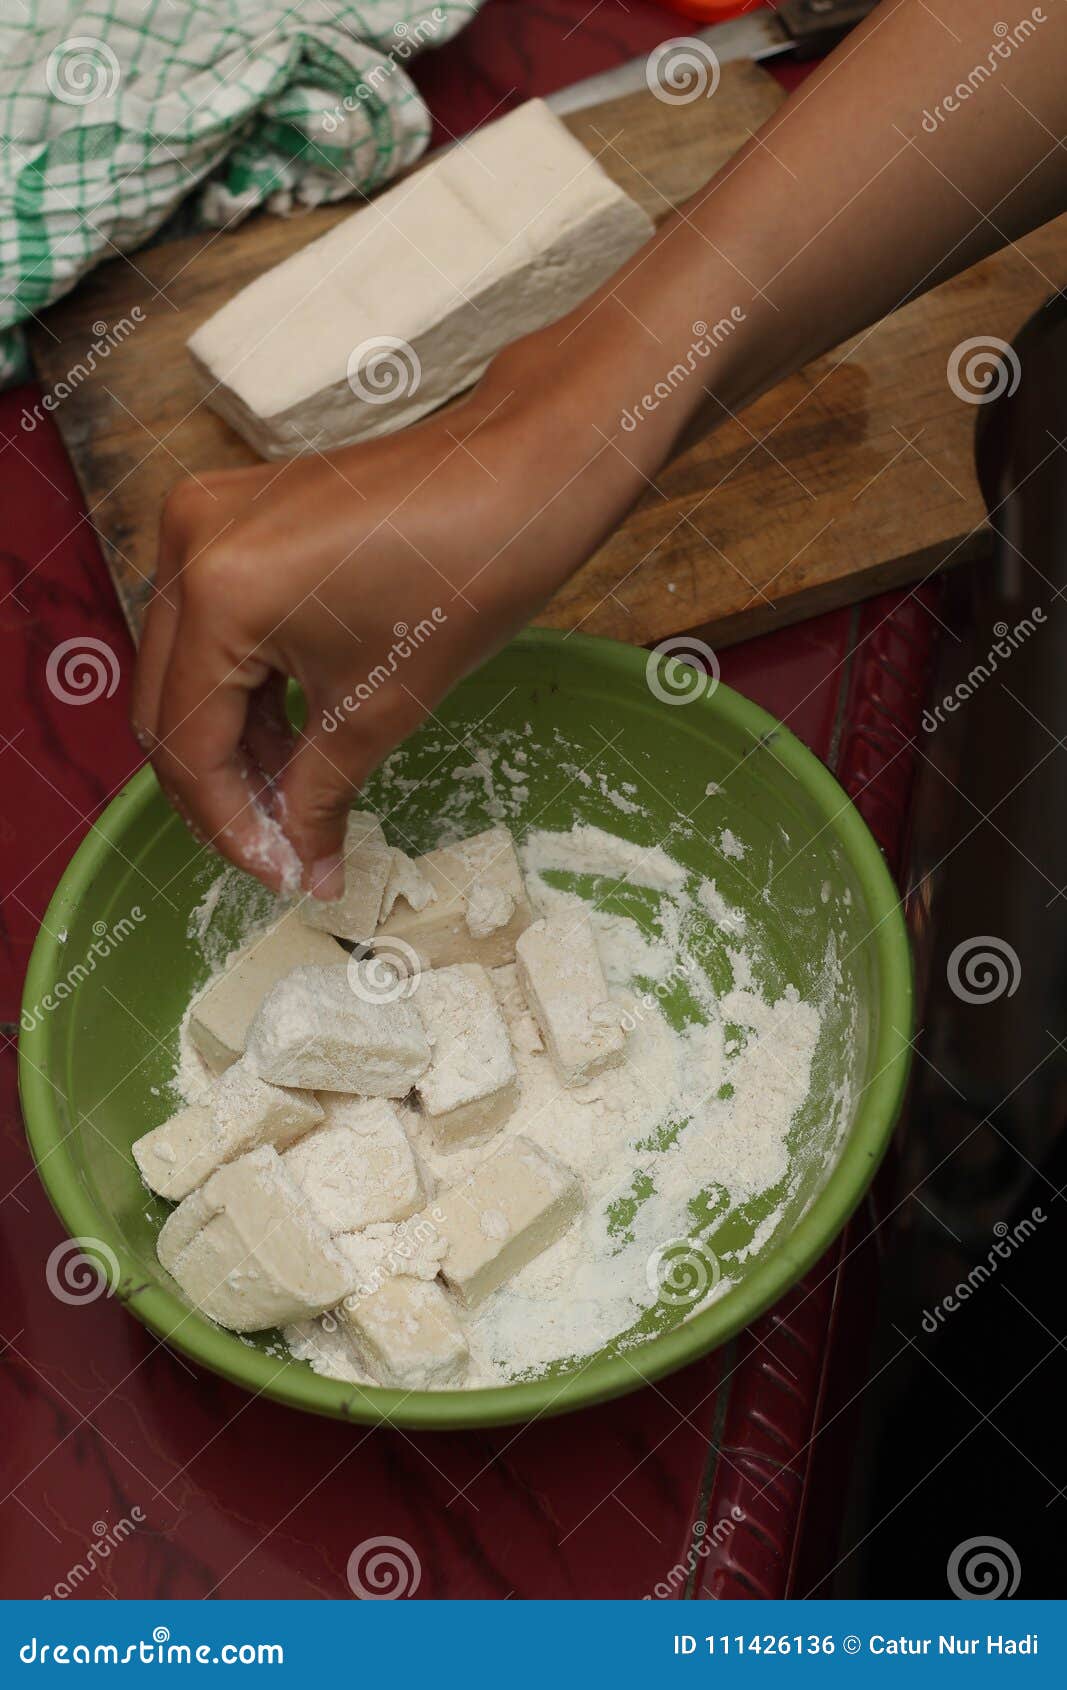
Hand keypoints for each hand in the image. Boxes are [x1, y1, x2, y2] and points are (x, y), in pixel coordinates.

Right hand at [132, 338, 646, 895]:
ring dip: (231, 741)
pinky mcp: (233, 515)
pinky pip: (214, 624)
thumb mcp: (380, 708)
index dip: (228, 824)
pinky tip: (288, 739)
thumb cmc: (467, 575)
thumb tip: (301, 867)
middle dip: (219, 789)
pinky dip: (246, 686)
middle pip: (167, 706)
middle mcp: (187, 545)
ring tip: (290, 802)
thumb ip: (317, 795)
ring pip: (187, 668)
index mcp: (217, 592)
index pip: (187, 742)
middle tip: (275, 850)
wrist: (517, 476)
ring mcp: (204, 520)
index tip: (277, 873)